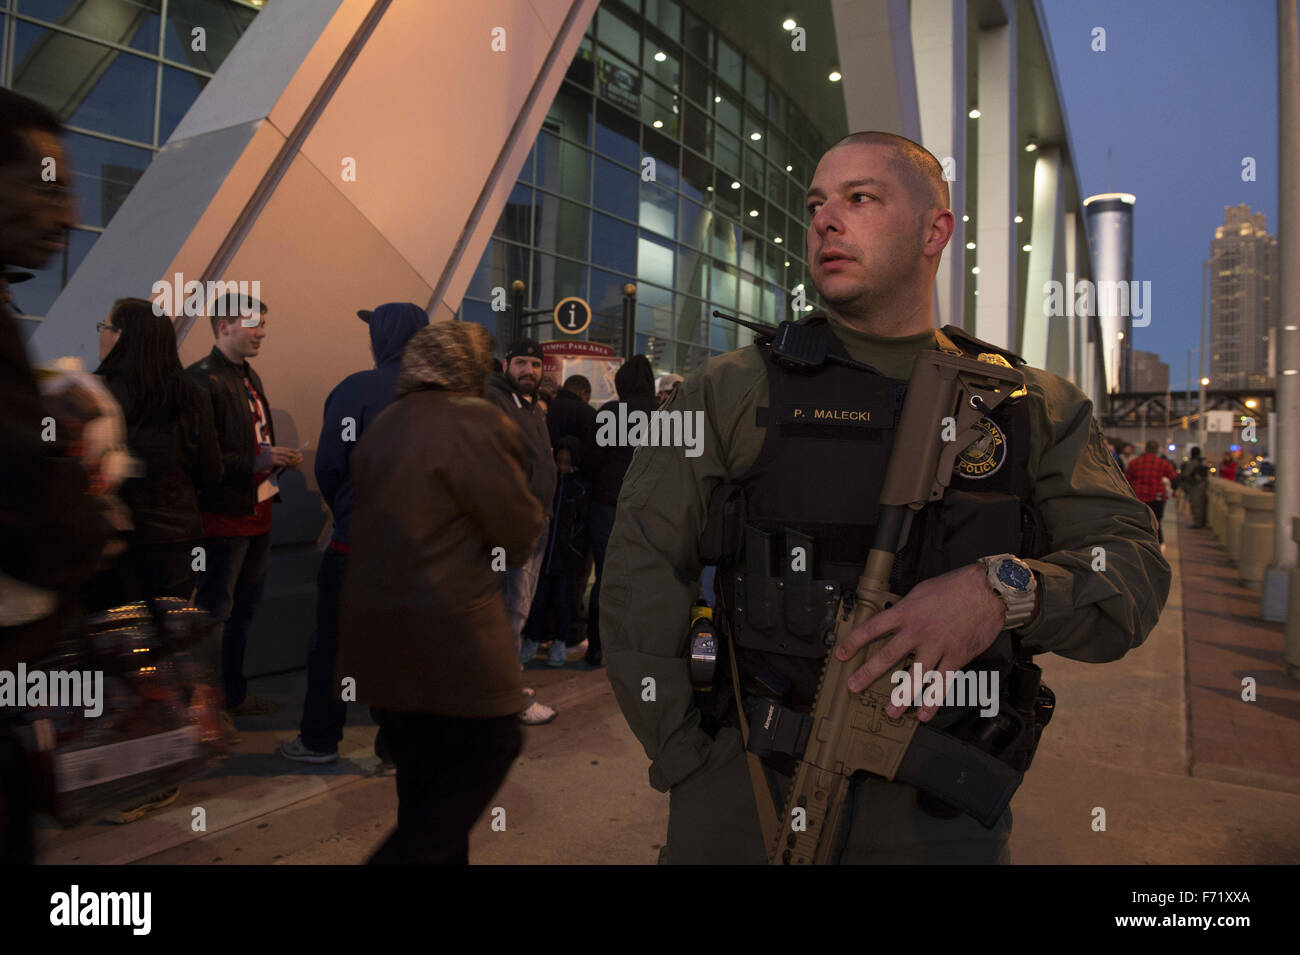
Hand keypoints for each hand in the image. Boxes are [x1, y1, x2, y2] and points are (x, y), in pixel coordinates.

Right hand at [254, 446, 302, 469]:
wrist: (254, 464)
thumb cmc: (262, 461)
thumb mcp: (269, 455)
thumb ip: (276, 454)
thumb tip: (285, 456)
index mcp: (272, 448)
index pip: (283, 448)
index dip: (290, 450)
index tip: (295, 451)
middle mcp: (273, 451)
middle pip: (285, 452)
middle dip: (292, 455)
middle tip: (296, 458)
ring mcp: (272, 456)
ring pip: (284, 458)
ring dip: (289, 461)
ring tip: (290, 464)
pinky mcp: (272, 461)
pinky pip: (281, 462)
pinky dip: (285, 464)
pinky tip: (285, 466)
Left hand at [833, 563, 1006, 722]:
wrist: (987, 590)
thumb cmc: (955, 587)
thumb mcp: (921, 592)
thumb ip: (906, 609)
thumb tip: (893, 620)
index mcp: (906, 612)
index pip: (872, 628)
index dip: (854, 642)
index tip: (840, 654)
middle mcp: (918, 631)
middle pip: (888, 656)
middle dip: (868, 674)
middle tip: (854, 688)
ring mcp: (937, 646)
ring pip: (915, 675)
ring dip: (901, 696)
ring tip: (890, 712)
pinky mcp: (957, 656)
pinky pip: (942, 683)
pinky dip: (933, 701)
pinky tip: (924, 714)